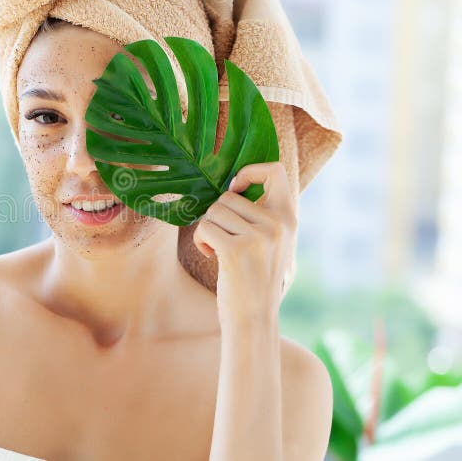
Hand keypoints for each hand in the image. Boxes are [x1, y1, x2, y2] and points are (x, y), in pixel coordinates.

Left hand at [192, 161, 296, 324]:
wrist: (254, 319)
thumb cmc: (255, 278)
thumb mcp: (272, 242)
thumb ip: (263, 215)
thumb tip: (234, 184)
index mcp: (289, 218)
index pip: (275, 170)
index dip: (249, 172)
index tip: (236, 190)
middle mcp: (278, 224)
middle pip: (228, 196)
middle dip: (217, 216)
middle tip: (224, 239)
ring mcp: (258, 237)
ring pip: (213, 211)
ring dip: (207, 230)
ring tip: (218, 250)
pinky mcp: (236, 250)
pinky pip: (205, 227)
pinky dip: (201, 241)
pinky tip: (212, 256)